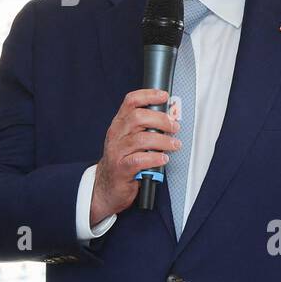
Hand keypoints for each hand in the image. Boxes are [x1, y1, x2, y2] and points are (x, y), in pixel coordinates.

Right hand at [90, 88, 179, 226]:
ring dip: (163, 141)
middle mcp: (116, 134)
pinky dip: (155, 158)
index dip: (148, 95)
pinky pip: (140, 160)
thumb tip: (170, 117)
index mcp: (119, 124)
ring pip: (141, 139)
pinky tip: (163, 159)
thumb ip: (146, 128)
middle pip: (138, 118)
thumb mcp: (130, 139)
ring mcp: (117, 151)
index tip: (164, 96)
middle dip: (161, 120)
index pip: (131, 101)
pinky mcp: (121, 168)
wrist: (106, 186)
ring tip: (174, 145)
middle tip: (174, 127)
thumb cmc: (123, 160)